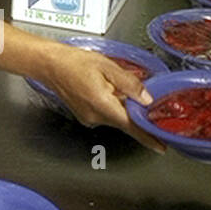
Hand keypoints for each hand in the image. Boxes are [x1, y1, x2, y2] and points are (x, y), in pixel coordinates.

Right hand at [45, 46, 165, 152]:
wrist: (49, 65)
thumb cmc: (74, 62)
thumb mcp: (107, 66)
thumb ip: (129, 83)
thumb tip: (146, 99)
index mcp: (102, 104)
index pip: (131, 126)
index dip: (147, 137)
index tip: (161, 147)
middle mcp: (95, 116)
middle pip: (125, 121)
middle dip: (135, 112)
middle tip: (141, 98)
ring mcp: (89, 119)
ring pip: (115, 116)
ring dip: (121, 105)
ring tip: (112, 84)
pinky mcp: (85, 116)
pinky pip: (105, 114)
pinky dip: (111, 105)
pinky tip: (105, 89)